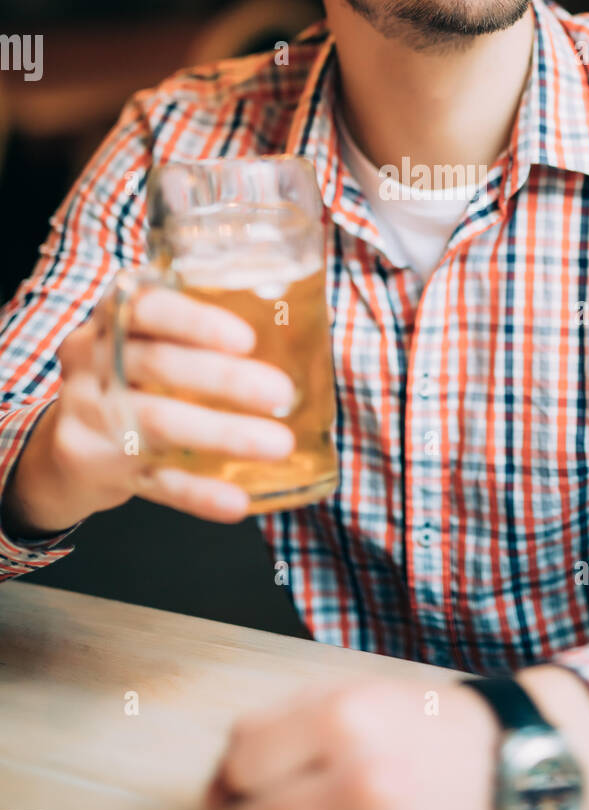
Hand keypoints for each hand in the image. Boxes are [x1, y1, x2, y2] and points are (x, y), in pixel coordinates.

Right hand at [2, 275, 296, 535]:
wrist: (62, 445)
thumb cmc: (129, 378)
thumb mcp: (144, 342)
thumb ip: (196, 332)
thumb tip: (305, 325)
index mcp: (110, 319)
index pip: (147, 308)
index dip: (196, 320)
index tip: (246, 339)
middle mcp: (91, 362)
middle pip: (158, 364)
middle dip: (225, 379)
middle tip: (282, 393)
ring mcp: (89, 416)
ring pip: (159, 424)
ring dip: (223, 434)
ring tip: (278, 444)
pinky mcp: (95, 467)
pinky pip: (154, 481)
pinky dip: (198, 493)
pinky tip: (237, 502)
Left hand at [186, 678, 502, 809]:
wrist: (511, 763)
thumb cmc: (426, 724)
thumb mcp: (355, 695)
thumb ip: (278, 726)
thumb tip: (218, 787)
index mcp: (343, 716)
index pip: (241, 760)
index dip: (235, 774)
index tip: (247, 779)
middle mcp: (359, 776)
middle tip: (293, 801)